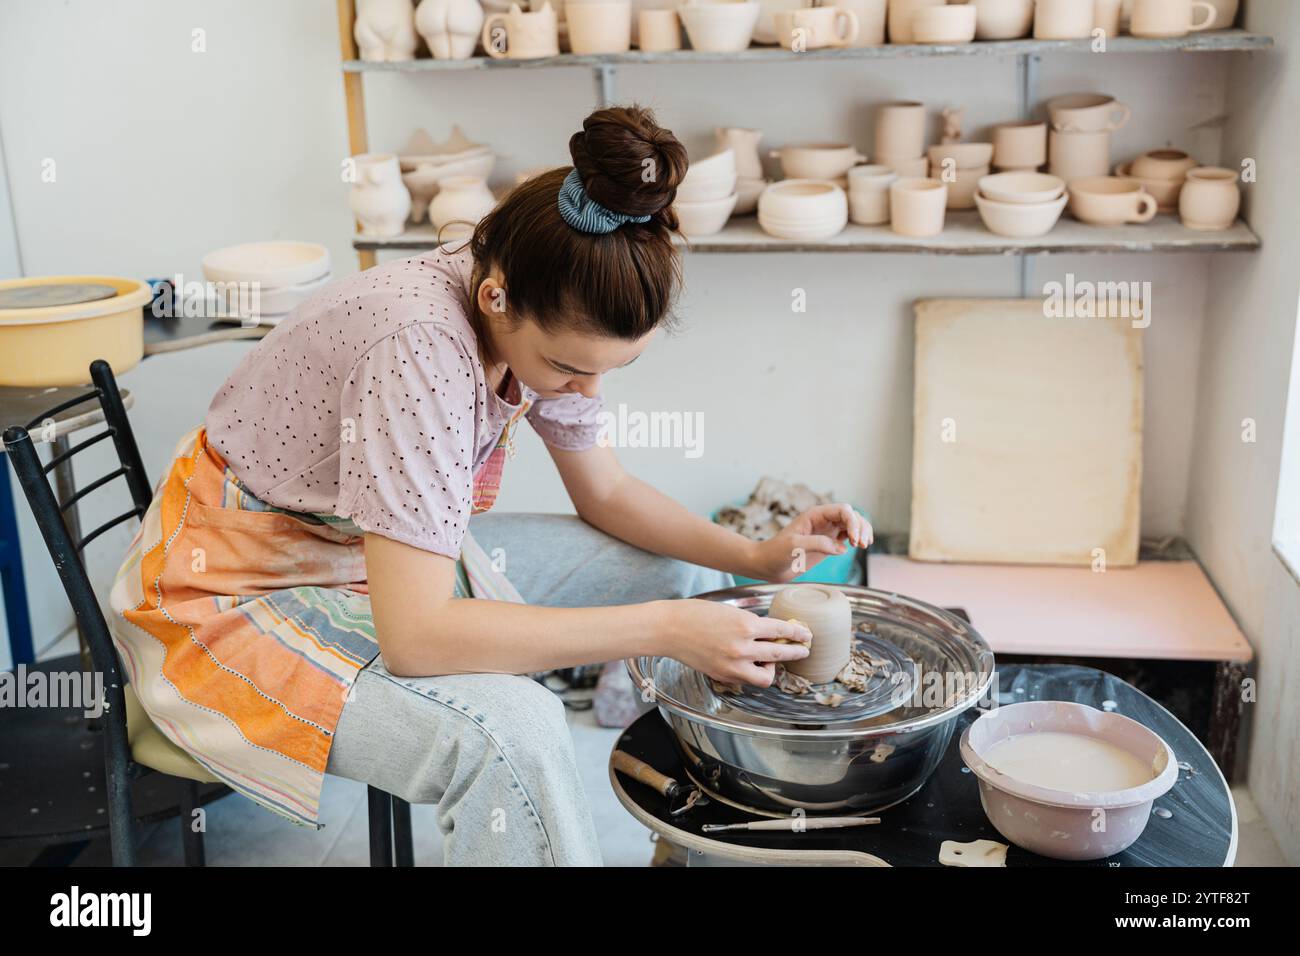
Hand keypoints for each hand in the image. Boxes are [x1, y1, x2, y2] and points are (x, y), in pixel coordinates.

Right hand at [657, 599, 811, 687]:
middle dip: (795, 652)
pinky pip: (746, 680)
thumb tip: (771, 632)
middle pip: (780, 655)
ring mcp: (732, 665)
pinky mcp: (722, 675)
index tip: (806, 635)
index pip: (782, 631)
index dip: (797, 633)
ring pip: (766, 676)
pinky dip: (752, 673)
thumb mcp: (730, 611)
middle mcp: (742, 647)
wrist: (669, 629)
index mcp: (746, 625)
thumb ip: (751, 623)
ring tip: (770, 661)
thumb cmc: (695, 614)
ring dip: (772, 668)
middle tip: (802, 650)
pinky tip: (750, 664)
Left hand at [746, 502, 872, 583]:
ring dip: (862, 532)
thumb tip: (841, 547)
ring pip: (852, 525)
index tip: (855, 539)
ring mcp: (826, 531)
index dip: (853, 522)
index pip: (842, 510)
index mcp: (814, 515)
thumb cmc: (775, 553)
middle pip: (851, 515)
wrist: (766, 564)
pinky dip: (857, 539)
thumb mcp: (794, 547)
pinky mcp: (827, 543)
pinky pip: (847, 536)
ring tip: (864, 545)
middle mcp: (822, 520)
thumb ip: (817, 544)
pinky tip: (859, 546)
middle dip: (861, 527)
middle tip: (862, 544)